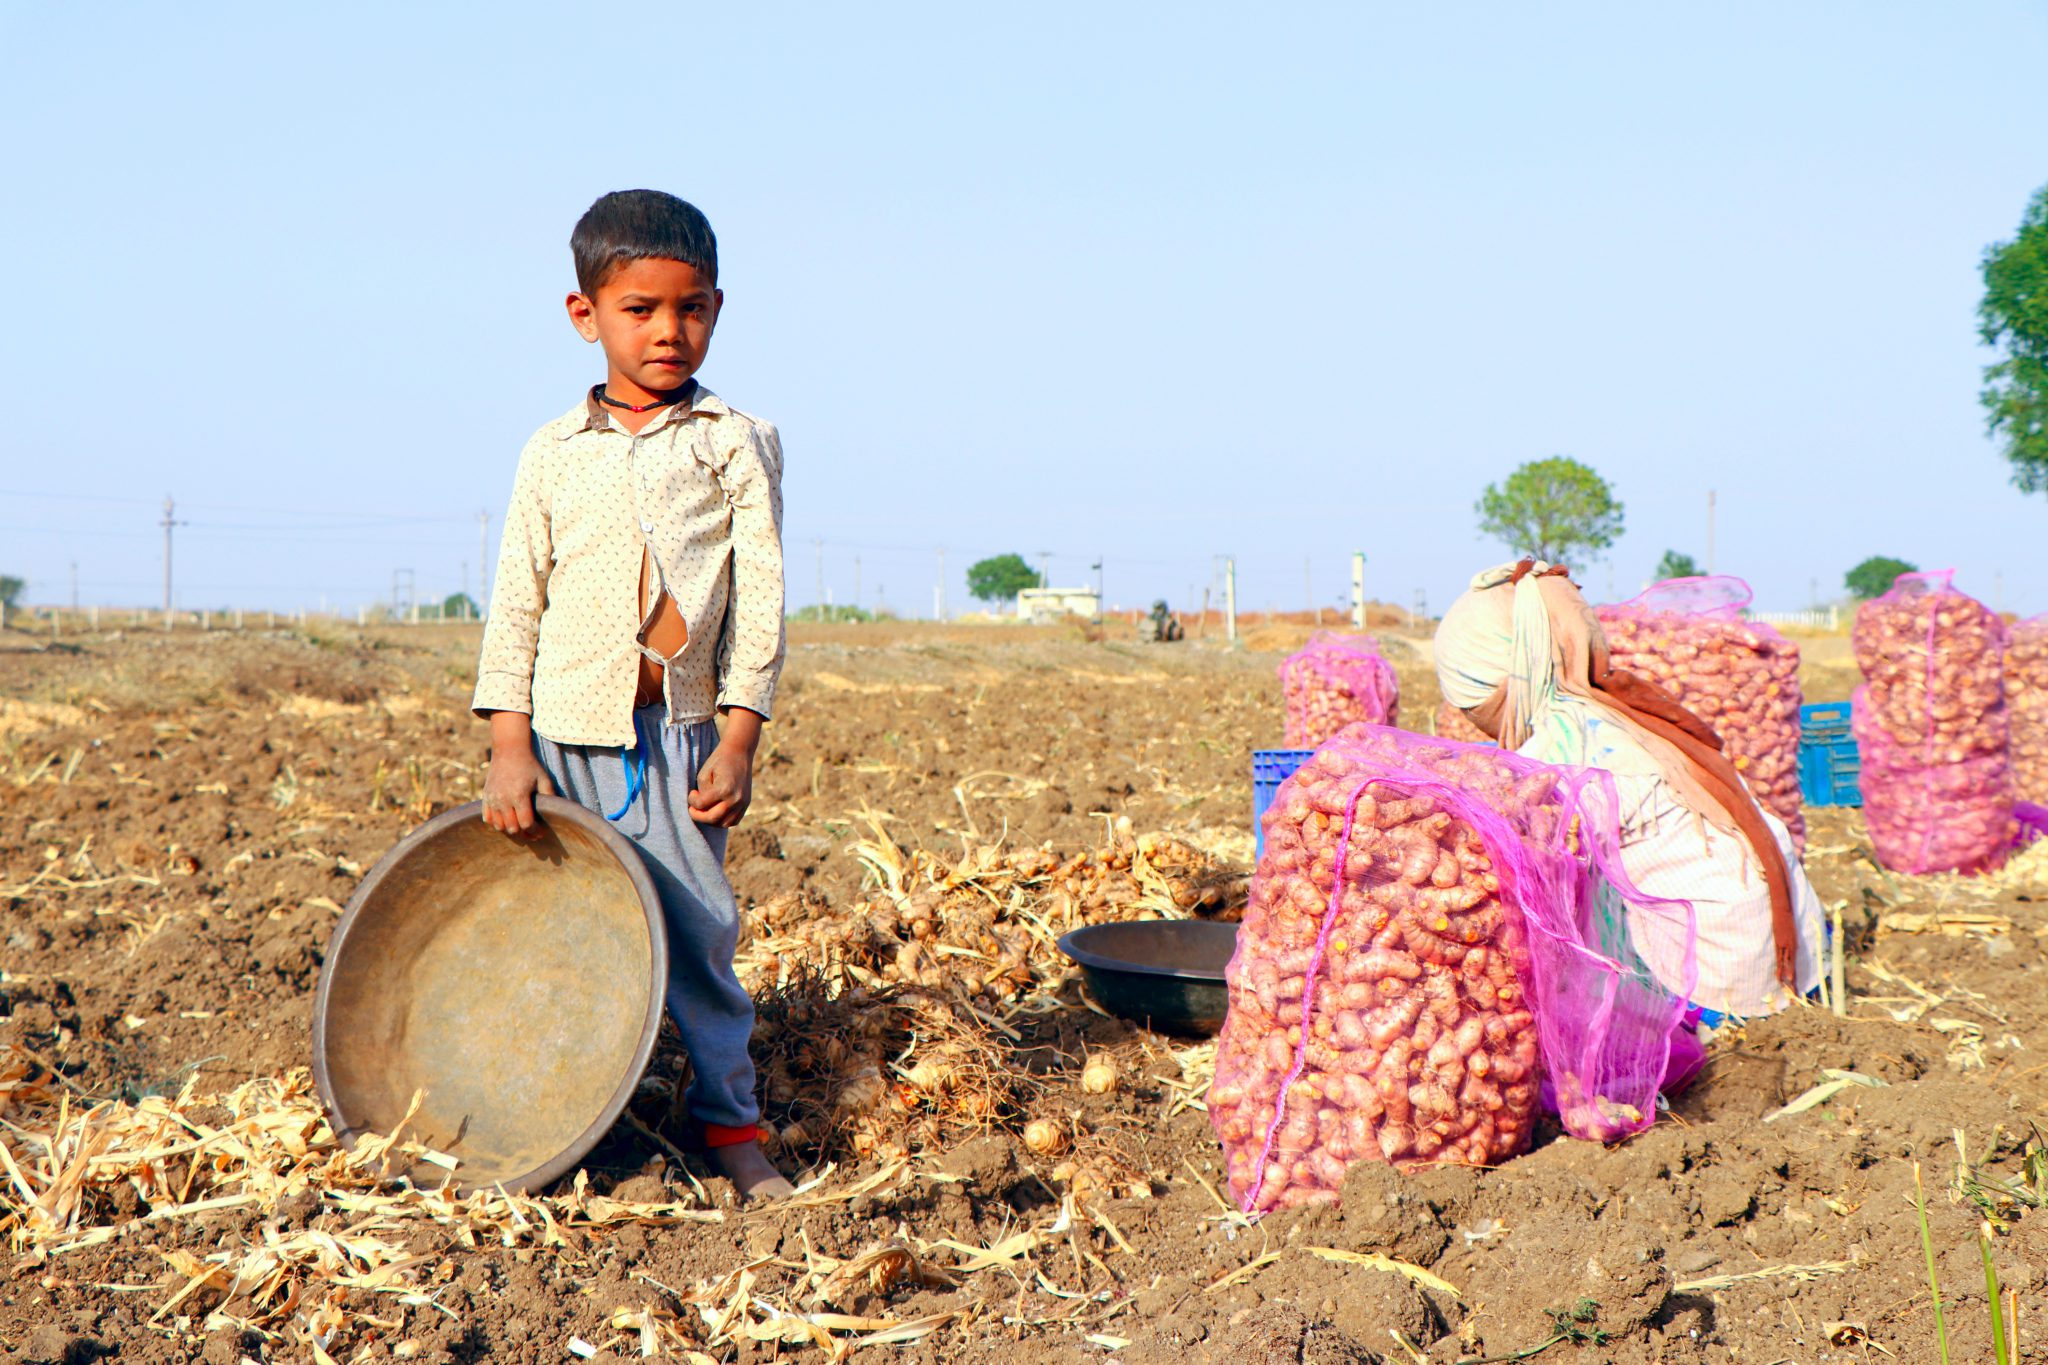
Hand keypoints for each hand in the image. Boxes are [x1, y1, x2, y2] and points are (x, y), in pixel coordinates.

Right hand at [481, 712, 554, 839]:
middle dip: (524, 833)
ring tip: (521, 827)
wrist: (509, 750)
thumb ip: (550, 796)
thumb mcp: (544, 779)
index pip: (526, 824)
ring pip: (499, 826)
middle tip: (533, 833)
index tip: (542, 832)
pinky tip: (507, 820)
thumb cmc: (530, 765)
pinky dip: (497, 823)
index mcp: (519, 795)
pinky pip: (488, 818)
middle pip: (512, 828)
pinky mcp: (485, 797)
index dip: (535, 831)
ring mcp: (492, 799)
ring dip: (510, 829)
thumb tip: (559, 813)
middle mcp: (503, 799)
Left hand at [689, 740, 753, 826]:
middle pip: (712, 818)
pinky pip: (733, 821)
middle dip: (698, 815)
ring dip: (710, 821)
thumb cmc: (719, 761)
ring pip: (723, 823)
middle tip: (693, 809)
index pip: (701, 805)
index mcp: (724, 789)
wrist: (739, 752)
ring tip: (704, 811)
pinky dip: (723, 821)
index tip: (692, 792)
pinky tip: (715, 813)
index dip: (692, 800)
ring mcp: (742, 803)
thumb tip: (701, 808)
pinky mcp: (746, 804)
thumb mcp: (704, 774)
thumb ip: (702, 793)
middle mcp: (735, 799)